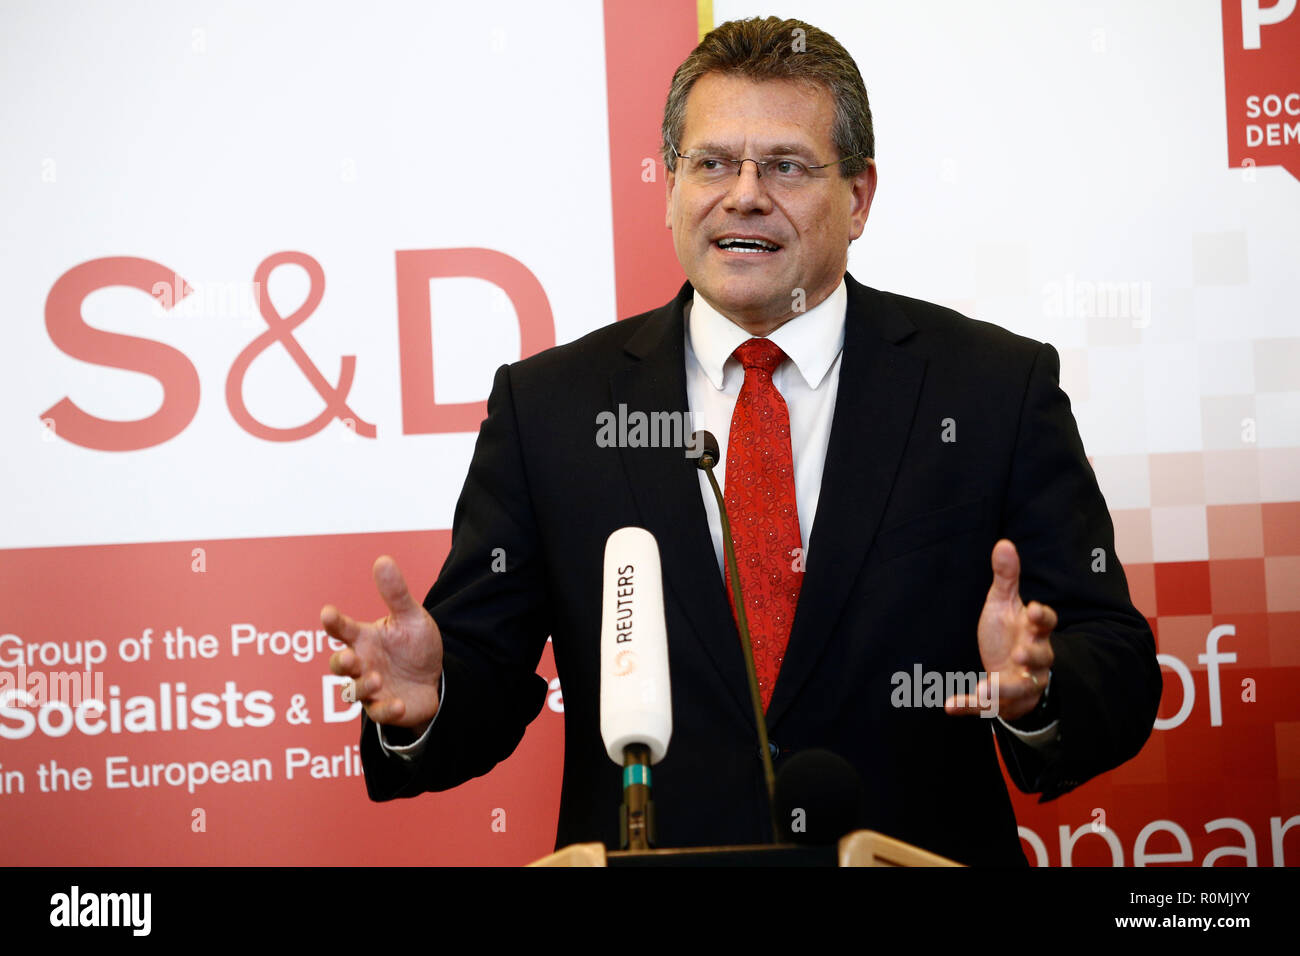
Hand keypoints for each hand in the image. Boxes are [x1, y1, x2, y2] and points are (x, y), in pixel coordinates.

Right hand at [322, 555, 442, 731]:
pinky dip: (387, 709)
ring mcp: (370, 688)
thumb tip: (382, 559)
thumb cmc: (415, 646)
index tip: (328, 613)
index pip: (342, 629)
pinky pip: (378, 713)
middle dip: (342, 662)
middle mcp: (362, 663)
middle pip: (339, 665)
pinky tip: (399, 704)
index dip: (333, 622)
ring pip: (353, 691)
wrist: (436, 678)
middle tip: (352, 657)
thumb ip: (396, 594)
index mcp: (364, 639)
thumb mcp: (410, 617)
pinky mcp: (384, 708)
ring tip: (378, 679)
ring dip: (363, 686)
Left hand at [945, 539, 1055, 720]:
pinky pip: (986, 706)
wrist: (1009, 670)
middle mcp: (1033, 658)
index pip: (1046, 623)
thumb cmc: (1010, 632)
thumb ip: (1006, 577)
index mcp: (1033, 631)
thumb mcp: (1004, 604)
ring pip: (1020, 687)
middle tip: (1020, 652)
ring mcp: (1020, 682)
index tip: (1036, 611)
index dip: (1043, 618)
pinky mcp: (1002, 701)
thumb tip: (1003, 542)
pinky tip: (949, 706)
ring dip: (1004, 688)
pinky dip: (968, 705)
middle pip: (1041, 657)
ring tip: (988, 688)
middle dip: (1032, 655)